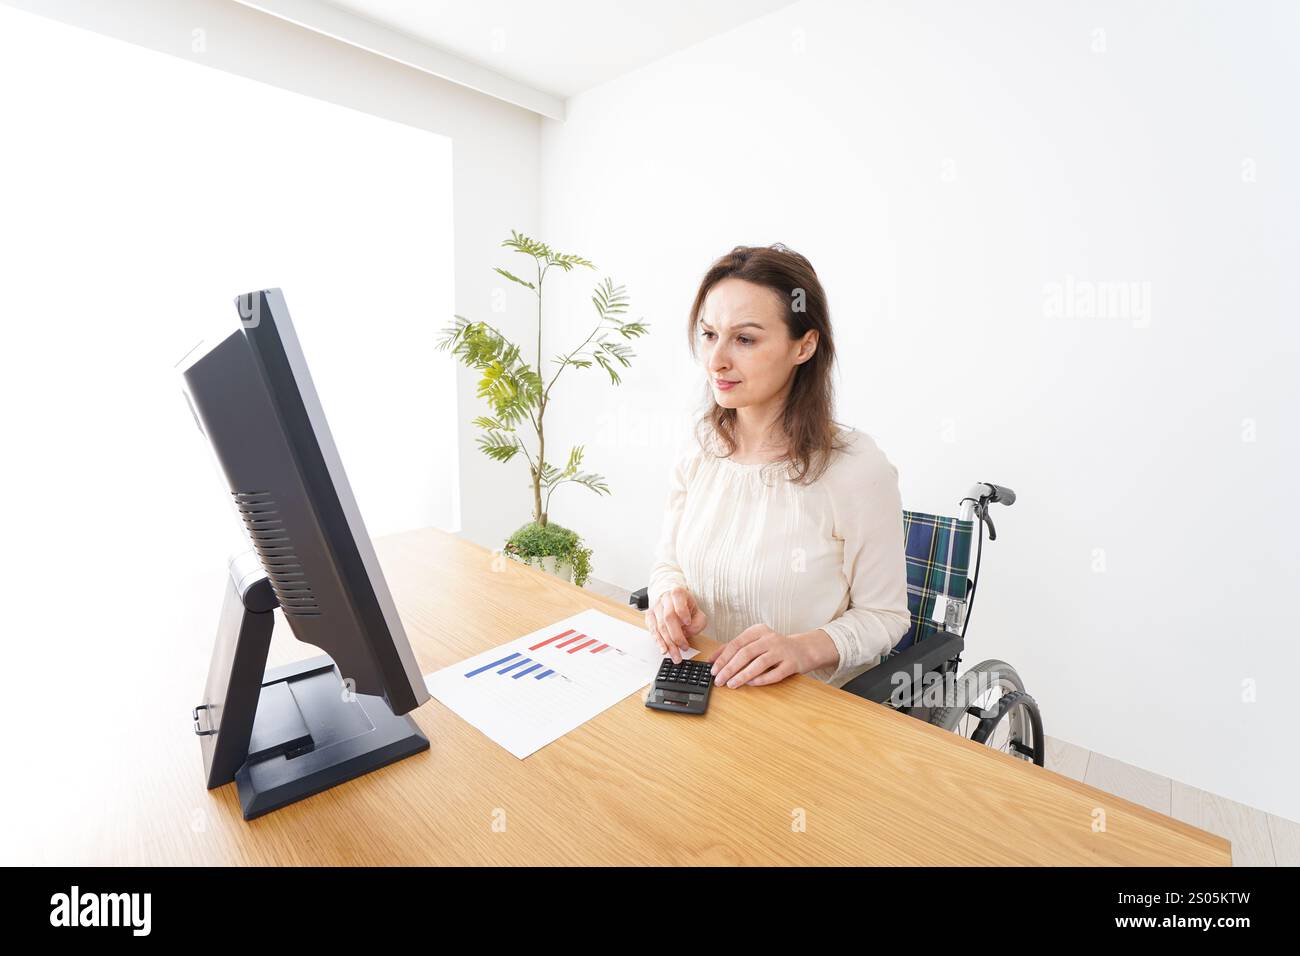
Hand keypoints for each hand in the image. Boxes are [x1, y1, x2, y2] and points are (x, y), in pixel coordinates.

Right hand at [645, 586, 706, 663]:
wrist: (669, 598)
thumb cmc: (685, 606)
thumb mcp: (697, 610)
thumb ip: (698, 621)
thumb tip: (689, 630)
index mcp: (677, 593)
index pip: (677, 599)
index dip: (682, 611)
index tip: (687, 622)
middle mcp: (664, 599)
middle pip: (668, 617)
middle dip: (676, 635)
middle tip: (684, 647)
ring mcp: (655, 608)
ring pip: (660, 627)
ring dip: (668, 643)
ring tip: (676, 655)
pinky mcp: (649, 617)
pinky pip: (653, 631)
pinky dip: (659, 642)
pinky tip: (664, 650)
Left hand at [708, 623, 830, 687]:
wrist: (804, 649)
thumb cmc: (775, 648)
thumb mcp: (755, 642)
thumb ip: (734, 648)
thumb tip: (712, 659)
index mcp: (758, 631)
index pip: (736, 643)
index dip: (723, 657)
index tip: (713, 670)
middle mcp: (770, 639)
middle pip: (745, 653)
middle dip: (729, 668)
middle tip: (719, 680)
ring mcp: (782, 651)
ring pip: (759, 663)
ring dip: (742, 675)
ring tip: (731, 685)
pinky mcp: (792, 664)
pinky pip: (775, 674)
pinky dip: (761, 679)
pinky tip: (751, 684)